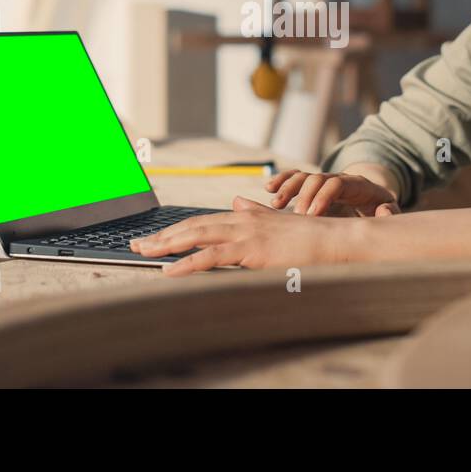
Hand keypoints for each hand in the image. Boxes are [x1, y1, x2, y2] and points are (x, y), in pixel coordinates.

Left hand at [129, 196, 360, 274]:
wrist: (333, 240)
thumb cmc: (309, 237)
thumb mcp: (276, 223)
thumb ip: (254, 213)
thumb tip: (236, 202)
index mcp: (245, 215)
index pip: (203, 221)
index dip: (177, 229)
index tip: (155, 237)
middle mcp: (241, 219)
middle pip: (193, 225)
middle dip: (163, 235)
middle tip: (137, 244)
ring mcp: (245, 232)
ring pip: (196, 236)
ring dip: (167, 245)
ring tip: (144, 252)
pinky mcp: (250, 249)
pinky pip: (211, 256)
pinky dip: (187, 263)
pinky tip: (170, 270)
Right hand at [264, 170, 400, 216]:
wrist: (371, 198)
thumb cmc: (378, 209)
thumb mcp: (388, 210)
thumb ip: (390, 213)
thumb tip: (384, 210)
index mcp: (356, 185)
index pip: (337, 184)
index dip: (323, 197)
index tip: (312, 215)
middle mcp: (336, 179)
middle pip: (316, 178)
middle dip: (304, 196)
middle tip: (297, 216)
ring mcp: (323, 181)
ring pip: (302, 177)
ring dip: (287, 188)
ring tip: (275, 204)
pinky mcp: (312, 186)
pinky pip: (294, 178)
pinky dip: (281, 181)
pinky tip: (269, 188)